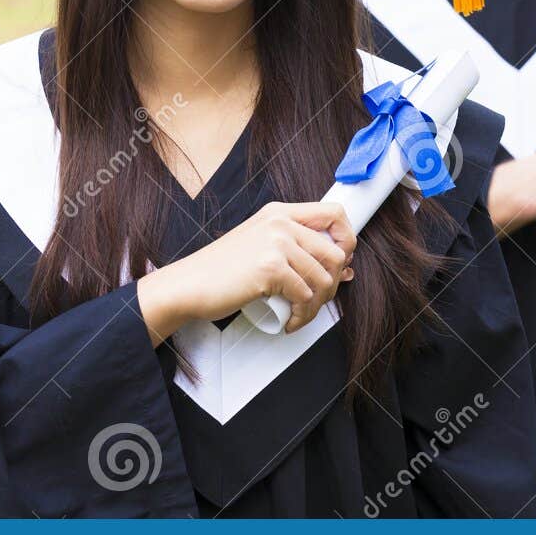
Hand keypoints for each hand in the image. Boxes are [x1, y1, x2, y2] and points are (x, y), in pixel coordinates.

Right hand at [138, 201, 354, 341]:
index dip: (347, 238)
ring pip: (324, 278)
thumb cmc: (222, 270)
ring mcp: (276, 244)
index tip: (343, 260)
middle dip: (333, 282)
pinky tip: (289, 321)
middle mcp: (281, 223)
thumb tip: (345, 267)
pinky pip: (305, 296)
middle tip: (317, 298)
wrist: (188, 285)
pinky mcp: (271, 268)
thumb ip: (297, 249)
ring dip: (318, 304)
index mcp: (280, 213)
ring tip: (301, 313)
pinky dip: (302, 315)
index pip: (334, 214)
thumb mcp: (261, 245)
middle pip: (336, 252)